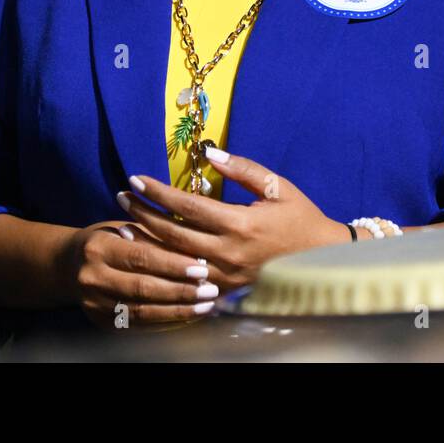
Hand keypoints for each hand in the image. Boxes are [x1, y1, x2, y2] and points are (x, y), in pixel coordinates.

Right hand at [57, 219, 216, 329]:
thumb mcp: (125, 230)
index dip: (173, 264)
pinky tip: (188, 316)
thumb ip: (153, 240)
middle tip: (210, 290)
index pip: (141, 257)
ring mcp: (94, 303)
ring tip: (205, 305)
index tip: (202, 268)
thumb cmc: (109, 240)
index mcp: (98, 248)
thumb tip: (196, 253)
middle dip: (180, 290)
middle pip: (143, 287)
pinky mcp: (101, 321)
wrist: (70, 265)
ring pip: (142, 310)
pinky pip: (138, 324)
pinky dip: (166, 321)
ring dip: (178, 310)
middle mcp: (92, 277)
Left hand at [116, 148, 346, 292]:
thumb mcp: (276, 186)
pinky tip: (148, 254)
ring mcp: (225, 275)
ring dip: (146, 241)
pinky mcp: (226, 290)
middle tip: (122, 197)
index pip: (187, 205)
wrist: (322, 260)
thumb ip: (242, 168)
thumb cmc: (300, 218)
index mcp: (240, 223)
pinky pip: (186, 279)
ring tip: (123, 225)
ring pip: (174, 260)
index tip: (136, 178)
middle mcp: (228, 252)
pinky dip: (164, 265)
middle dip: (143, 213)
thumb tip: (209, 152)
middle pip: (172, 232)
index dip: (159, 191)